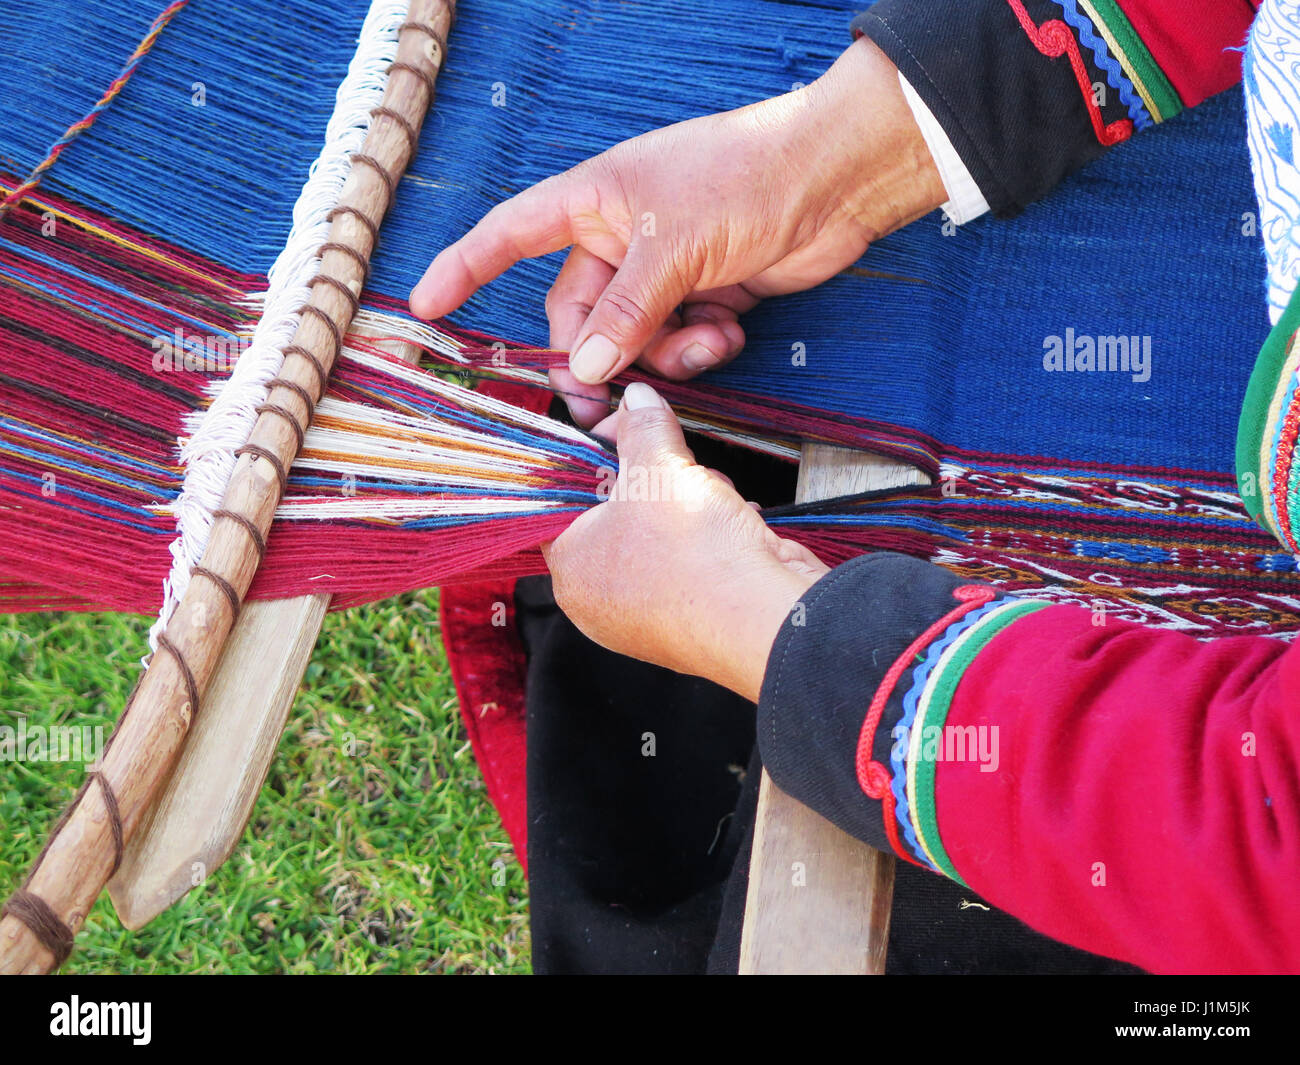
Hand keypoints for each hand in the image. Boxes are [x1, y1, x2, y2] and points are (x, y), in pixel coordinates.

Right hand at [410, 37, 944, 424]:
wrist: (835, 179)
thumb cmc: (746, 176)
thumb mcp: (671, 245)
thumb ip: (623, 313)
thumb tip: (584, 371)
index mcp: (593, 203)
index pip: (510, 236)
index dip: (465, 269)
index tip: (426, 305)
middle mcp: (621, 238)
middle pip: (580, 316)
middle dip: (596, 356)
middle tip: (605, 403)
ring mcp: (664, 270)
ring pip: (632, 339)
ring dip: (660, 354)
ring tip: (702, 338)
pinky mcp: (704, 295)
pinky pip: (676, 342)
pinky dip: (697, 348)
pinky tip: (729, 329)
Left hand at [541, 383, 829, 701]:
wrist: (767, 616)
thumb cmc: (695, 553)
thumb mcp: (660, 468)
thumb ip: (642, 428)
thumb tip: (636, 399)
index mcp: (572, 570)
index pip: (561, 504)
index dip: (590, 460)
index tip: (615, 433)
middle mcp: (601, 601)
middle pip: (614, 516)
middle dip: (649, 479)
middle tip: (668, 458)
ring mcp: (648, 614)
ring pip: (658, 536)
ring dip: (687, 502)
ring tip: (709, 490)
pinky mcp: (694, 616)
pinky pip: (692, 561)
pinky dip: (712, 533)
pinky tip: (732, 518)